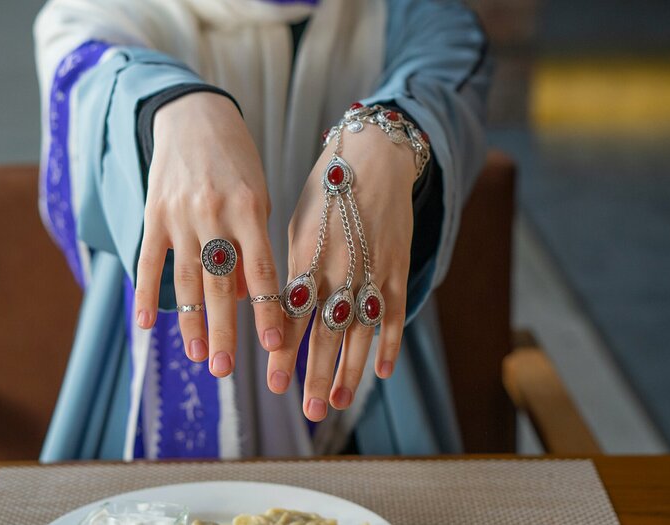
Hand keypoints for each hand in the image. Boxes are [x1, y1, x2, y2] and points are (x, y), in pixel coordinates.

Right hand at [134, 92, 283, 377]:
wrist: (195, 116)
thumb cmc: (238, 161)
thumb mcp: (258, 197)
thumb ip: (253, 246)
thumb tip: (246, 296)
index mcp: (251, 209)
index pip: (263, 271)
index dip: (268, 311)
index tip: (275, 346)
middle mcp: (215, 213)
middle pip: (220, 283)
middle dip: (224, 329)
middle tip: (225, 369)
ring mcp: (181, 214)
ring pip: (186, 279)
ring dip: (191, 321)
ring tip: (198, 356)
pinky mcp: (154, 214)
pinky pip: (149, 261)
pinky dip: (147, 294)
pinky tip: (147, 325)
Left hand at [270, 125, 416, 420]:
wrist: (374, 158)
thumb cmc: (325, 191)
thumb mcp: (299, 225)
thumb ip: (292, 268)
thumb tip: (279, 311)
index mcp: (307, 255)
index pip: (292, 314)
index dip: (284, 351)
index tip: (273, 384)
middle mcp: (338, 266)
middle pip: (326, 330)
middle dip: (315, 373)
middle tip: (308, 410)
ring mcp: (371, 268)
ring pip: (360, 329)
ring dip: (348, 369)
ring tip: (337, 401)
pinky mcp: (396, 266)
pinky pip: (393, 311)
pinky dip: (389, 342)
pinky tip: (382, 371)